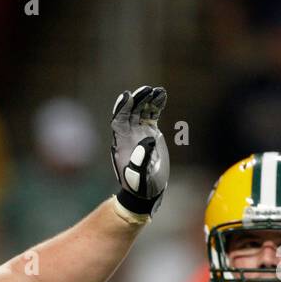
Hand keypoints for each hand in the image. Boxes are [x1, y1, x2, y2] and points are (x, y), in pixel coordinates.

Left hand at [110, 85, 168, 219]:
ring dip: (147, 99)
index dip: (122, 108)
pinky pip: (152, 116)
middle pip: (130, 113)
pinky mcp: (150, 133)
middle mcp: (128, 135)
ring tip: (156, 91)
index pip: (118, 121)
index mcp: (121, 144)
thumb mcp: (140, 175)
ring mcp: (139, 132)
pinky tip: (161, 94)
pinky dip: (156, 105)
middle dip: (137, 100)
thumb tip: (148, 139)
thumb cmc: (139, 186)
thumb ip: (142, 159)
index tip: (128, 97)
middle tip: (146, 90)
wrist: (147, 190)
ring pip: (141, 111)